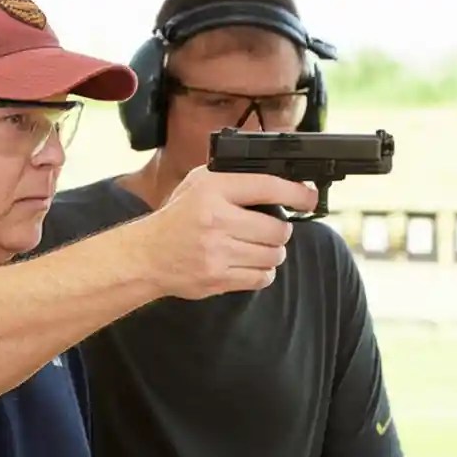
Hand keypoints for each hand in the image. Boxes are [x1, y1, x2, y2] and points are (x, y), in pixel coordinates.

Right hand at [129, 167, 317, 299]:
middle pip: (277, 229)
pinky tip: (251, 263)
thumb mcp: (198, 183)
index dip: (296, 193)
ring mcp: (217, 252)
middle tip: (273, 229)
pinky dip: (263, 272)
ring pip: (272, 255)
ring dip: (272, 252)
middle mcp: (216, 219)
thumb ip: (233, 178)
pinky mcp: (217, 278)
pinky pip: (261, 277)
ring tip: (259, 247)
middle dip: (281, 231)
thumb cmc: (178, 217)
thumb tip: (279, 178)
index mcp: (212, 189)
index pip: (267, 186)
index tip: (308, 198)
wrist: (147, 256)